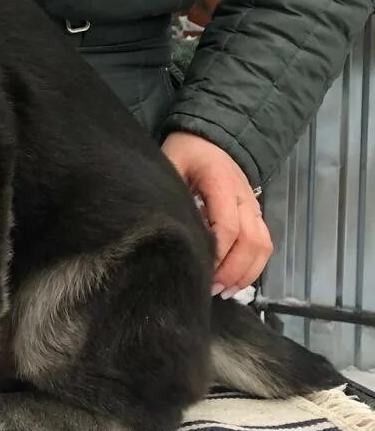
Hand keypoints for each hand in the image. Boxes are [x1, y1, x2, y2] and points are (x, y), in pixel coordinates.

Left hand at [161, 131, 272, 298]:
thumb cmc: (184, 152)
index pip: (227, 224)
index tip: (199, 269)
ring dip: (245, 272)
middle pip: (250, 240)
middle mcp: (244, 196)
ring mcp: (253, 206)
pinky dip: (253, 267)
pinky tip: (235, 282)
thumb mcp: (170, 164)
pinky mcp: (256, 215)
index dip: (217, 251)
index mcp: (220, 182)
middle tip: (210, 288)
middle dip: (232, 269)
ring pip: (262, 245)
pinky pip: (264, 244)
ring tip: (223, 291)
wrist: (209, 138)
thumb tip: (166, 227)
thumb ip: (171, 192)